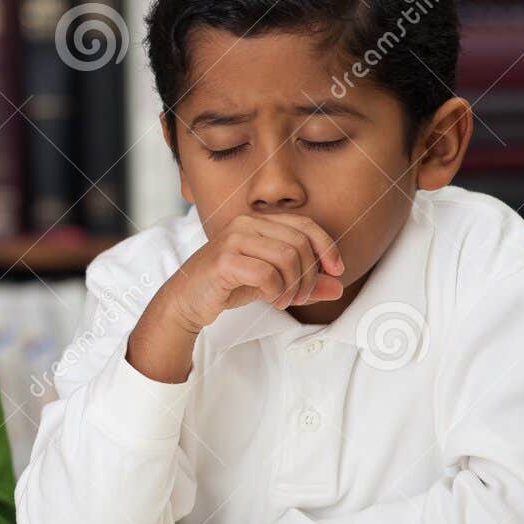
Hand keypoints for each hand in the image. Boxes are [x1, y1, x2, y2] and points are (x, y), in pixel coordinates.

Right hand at [126, 213, 344, 383]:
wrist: (185, 300)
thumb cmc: (226, 286)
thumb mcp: (271, 284)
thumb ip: (304, 284)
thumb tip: (338, 288)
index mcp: (258, 222)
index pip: (305, 225)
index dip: (327, 248)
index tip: (336, 272)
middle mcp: (245, 224)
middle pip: (299, 244)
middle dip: (309, 275)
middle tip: (301, 297)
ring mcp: (233, 240)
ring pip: (287, 257)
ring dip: (294, 285)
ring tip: (285, 300)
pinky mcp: (223, 261)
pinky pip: (266, 273)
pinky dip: (276, 291)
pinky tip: (270, 300)